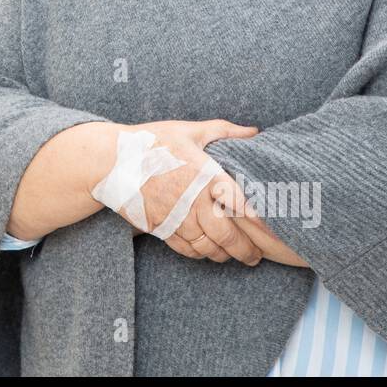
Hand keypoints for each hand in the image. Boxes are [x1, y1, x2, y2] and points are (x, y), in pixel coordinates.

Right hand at [114, 119, 263, 265]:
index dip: (261, 221)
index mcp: (204, 175)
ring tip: (236, 256)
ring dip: (224, 255)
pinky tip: (208, 252)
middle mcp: (192, 201)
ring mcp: (175, 218)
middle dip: (246, 250)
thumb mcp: (189, 131)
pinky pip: (185, 250)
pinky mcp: (160, 228)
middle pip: (227, 236)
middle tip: (257, 255)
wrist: (110, 161)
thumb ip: (224, 131)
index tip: (277, 229)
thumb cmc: (152, 141)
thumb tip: (255, 131)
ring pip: (207, 248)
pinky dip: (201, 255)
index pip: (241, 204)